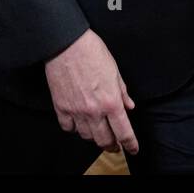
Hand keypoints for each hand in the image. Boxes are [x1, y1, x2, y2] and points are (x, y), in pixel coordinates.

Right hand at [44, 29, 138, 154]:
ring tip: (97, 131)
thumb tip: (129, 106)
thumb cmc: (92, 52)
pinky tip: (78, 123)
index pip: (124, 132)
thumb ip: (122, 92)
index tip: (133, 149)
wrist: (66, 43)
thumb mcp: (114, 70)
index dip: (130, 144)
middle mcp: (94, 111)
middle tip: (115, 144)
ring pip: (86, 136)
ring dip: (94, 136)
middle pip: (104, 140)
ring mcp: (76, 111)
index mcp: (111, 101)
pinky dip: (74, 129)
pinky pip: (68, 128)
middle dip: (112, 145)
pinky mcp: (60, 107)